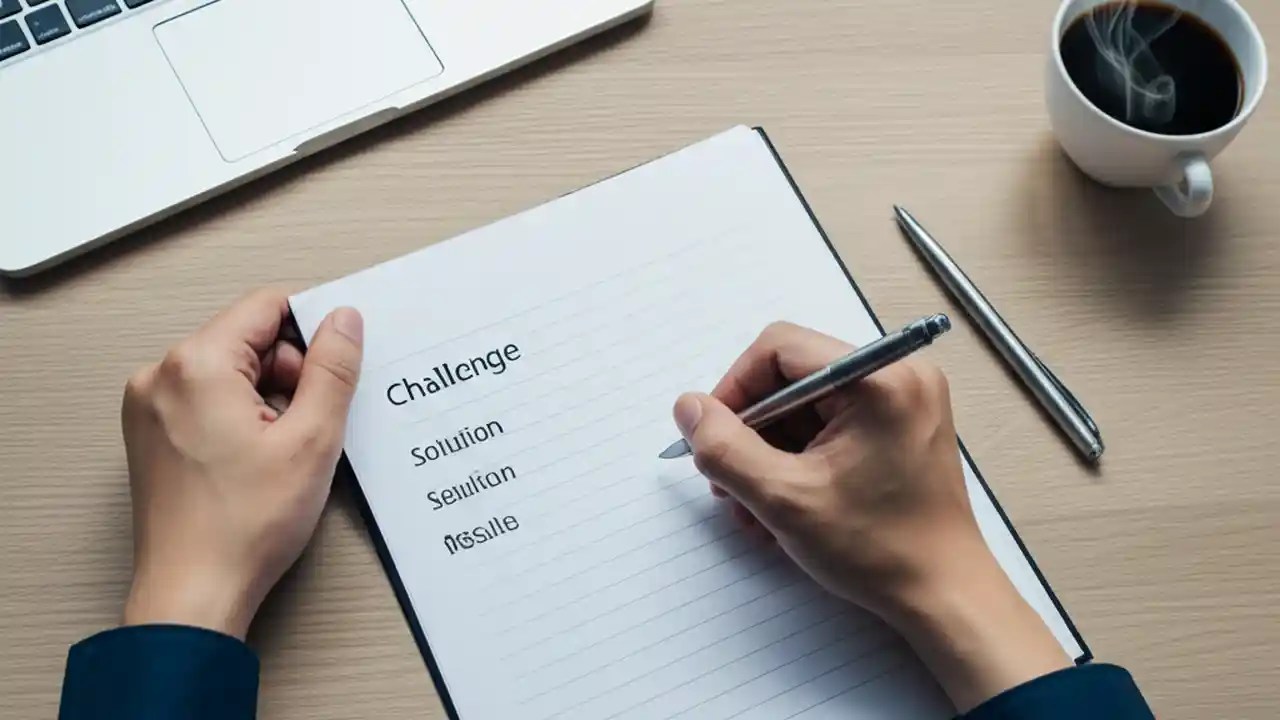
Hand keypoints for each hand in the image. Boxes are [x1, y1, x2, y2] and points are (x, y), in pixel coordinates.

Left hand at [120, 289, 363, 639]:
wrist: (192, 594)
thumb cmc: (242, 528)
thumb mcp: (312, 439)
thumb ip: (333, 368)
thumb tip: (344, 321)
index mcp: (198, 365)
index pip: (267, 306)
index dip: (314, 326)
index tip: (339, 357)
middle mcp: (162, 376)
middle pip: (248, 338)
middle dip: (291, 371)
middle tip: (311, 423)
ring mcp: (150, 406)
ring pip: (231, 372)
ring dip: (268, 397)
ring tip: (282, 450)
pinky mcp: (151, 433)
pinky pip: (208, 399)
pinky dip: (241, 417)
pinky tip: (259, 459)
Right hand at [672, 322, 1068, 710]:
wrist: (944, 596)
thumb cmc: (880, 550)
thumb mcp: (784, 499)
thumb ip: (725, 448)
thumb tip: (688, 408)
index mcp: (880, 378)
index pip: (781, 348)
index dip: (735, 388)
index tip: (711, 433)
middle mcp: (898, 376)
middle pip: (793, 376)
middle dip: (752, 429)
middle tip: (728, 480)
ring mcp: (902, 402)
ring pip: (807, 406)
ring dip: (769, 451)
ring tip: (751, 505)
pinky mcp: (899, 428)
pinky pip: (830, 426)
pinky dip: (798, 460)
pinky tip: (780, 505)